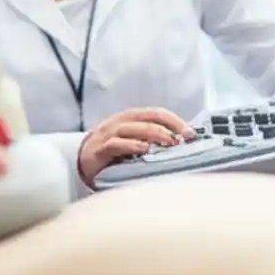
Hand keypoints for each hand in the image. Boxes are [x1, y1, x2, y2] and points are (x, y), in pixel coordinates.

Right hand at [77, 108, 193, 186]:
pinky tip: (144, 150)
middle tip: (184, 139)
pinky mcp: (99, 150)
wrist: (83, 162)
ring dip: (154, 134)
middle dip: (169, 126)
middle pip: (147, 117)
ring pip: (133, 128)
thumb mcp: (134, 142)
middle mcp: (119, 122)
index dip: (174, 120)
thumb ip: (152, 140)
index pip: (156, 113)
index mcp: (130, 118)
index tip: (191, 133)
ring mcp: (108, 134)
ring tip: (169, 142)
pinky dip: (132, 145)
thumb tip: (181, 143)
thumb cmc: (114, 153)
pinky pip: (116, 144)